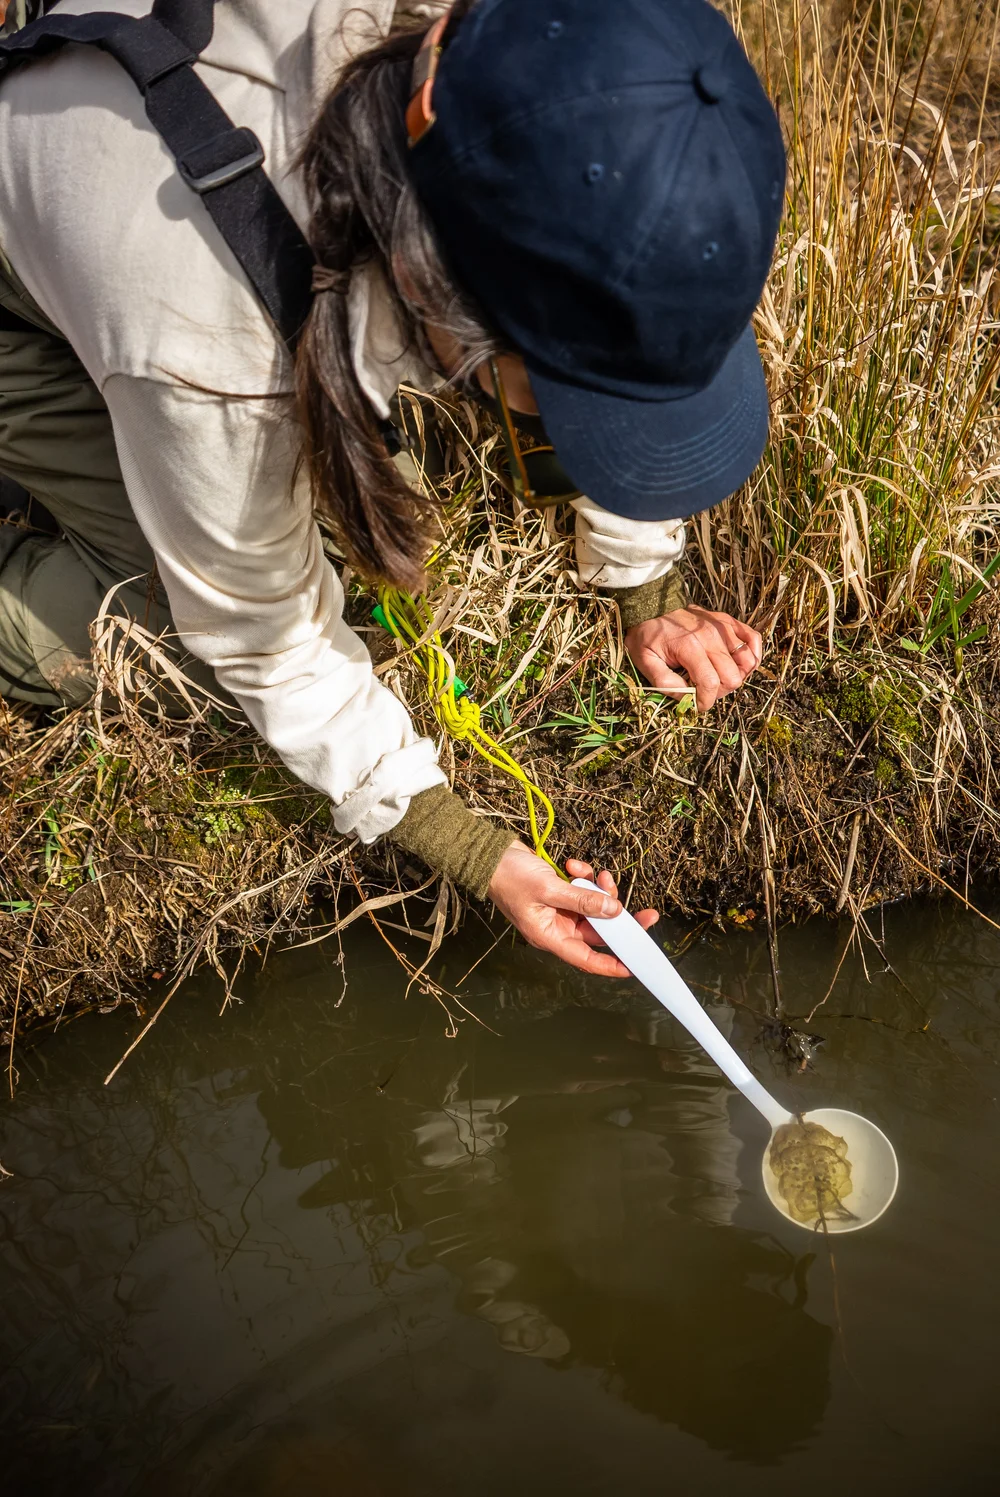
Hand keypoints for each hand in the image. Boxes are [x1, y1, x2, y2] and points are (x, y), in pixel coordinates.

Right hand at [487, 844, 657, 976]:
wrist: (488, 855)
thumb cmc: (510, 877)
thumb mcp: (549, 889)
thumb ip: (583, 901)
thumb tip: (614, 910)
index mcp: (550, 937)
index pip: (588, 959)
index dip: (613, 965)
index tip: (637, 966)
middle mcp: (557, 927)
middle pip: (599, 931)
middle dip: (621, 919)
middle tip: (648, 914)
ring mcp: (560, 910)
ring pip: (595, 908)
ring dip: (601, 891)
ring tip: (599, 875)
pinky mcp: (561, 893)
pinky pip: (584, 890)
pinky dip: (585, 877)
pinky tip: (573, 865)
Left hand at [625, 606, 762, 711]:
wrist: (654, 605)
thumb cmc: (647, 635)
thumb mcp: (644, 660)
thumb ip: (663, 682)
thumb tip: (685, 698)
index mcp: (690, 647)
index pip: (710, 683)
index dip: (706, 701)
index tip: (697, 705)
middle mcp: (711, 636)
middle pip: (732, 677)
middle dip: (719, 692)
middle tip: (704, 690)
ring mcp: (723, 627)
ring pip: (747, 662)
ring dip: (736, 676)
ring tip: (719, 678)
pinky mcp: (729, 621)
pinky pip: (753, 639)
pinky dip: (752, 655)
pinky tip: (738, 664)